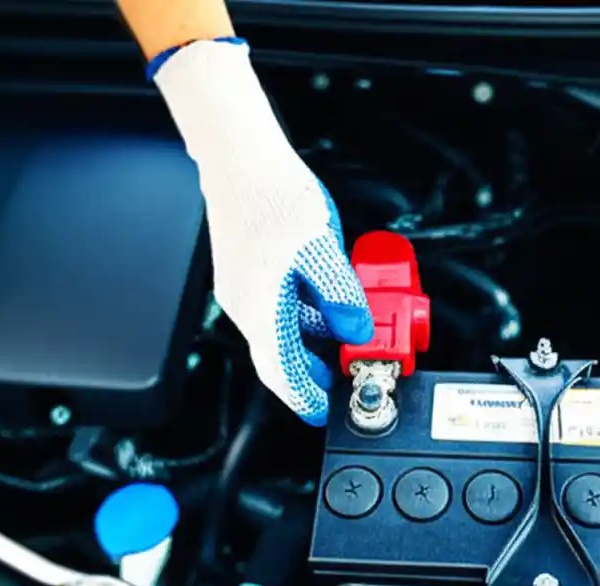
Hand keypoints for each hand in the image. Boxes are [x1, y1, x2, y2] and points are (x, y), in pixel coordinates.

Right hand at [153, 39, 372, 425]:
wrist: (241, 159)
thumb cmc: (273, 197)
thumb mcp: (323, 253)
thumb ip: (342, 299)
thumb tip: (358, 331)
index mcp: (260, 310)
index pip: (282, 374)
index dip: (306, 398)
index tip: (326, 411)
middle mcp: (246, 306)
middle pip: (280, 357)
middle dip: (313, 372)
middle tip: (343, 377)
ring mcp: (244, 289)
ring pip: (281, 331)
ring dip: (314, 340)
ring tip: (348, 336)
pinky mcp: (249, 273)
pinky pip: (278, 308)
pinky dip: (305, 315)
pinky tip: (330, 301)